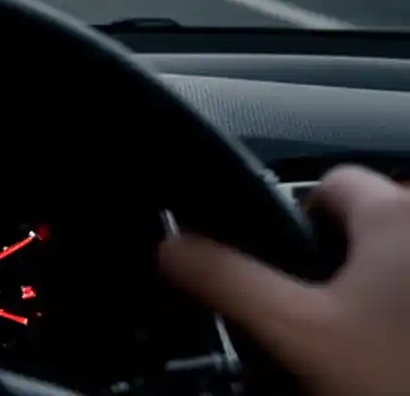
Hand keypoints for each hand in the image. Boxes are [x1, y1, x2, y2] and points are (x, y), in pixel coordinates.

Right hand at [160, 165, 409, 395]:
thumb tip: (170, 246)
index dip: (300, 220)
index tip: (295, 270)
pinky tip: (403, 344)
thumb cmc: (396, 372)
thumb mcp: (298, 332)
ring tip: (381, 339)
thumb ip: (230, 281)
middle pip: (376, 219)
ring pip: (405, 254)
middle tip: (337, 317)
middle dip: (352, 257)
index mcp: (391, 212)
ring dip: (390, 283)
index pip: (331, 182)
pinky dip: (406, 305)